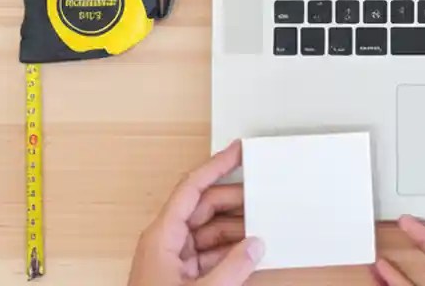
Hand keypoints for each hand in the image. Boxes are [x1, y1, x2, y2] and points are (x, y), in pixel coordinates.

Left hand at [128, 141, 264, 285]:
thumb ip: (232, 268)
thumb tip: (254, 245)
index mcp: (162, 236)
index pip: (192, 188)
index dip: (216, 166)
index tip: (238, 151)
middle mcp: (165, 242)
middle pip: (203, 208)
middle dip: (234, 202)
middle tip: (262, 196)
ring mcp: (172, 260)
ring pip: (208, 232)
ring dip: (235, 230)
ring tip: (262, 227)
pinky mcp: (180, 277)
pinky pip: (208, 253)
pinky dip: (229, 251)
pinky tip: (249, 252)